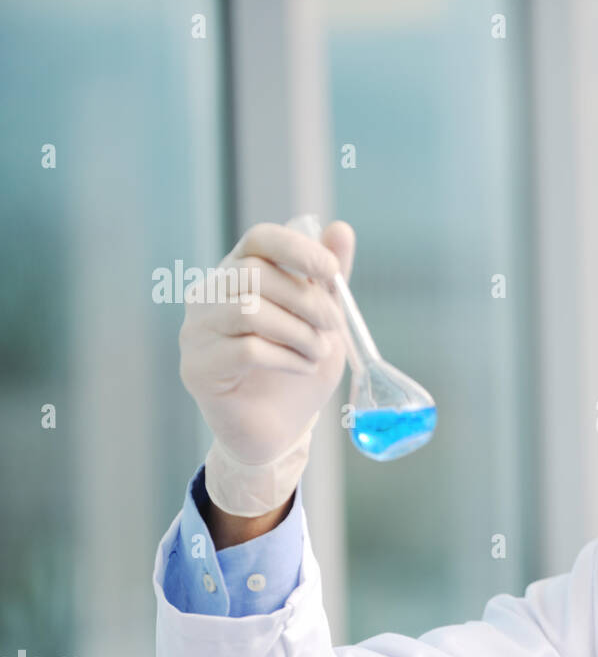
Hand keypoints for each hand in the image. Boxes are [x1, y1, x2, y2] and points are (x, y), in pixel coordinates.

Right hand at [179, 220, 353, 466]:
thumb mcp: (323, 322)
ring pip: (249, 310)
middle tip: (333, 327)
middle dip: (307, 300)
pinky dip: (286, 358)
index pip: (259, 239)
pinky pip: (246, 349)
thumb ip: (327, 280)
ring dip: (298, 332)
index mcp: (239, 275)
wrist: (279, 429)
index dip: (297, 248)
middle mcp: (209, 296)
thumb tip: (341, 228)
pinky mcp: (196, 368)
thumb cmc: (297, 368)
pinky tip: (301, 368)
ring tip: (317, 352)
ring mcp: (196, 331)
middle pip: (255, 274)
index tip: (332, 271)